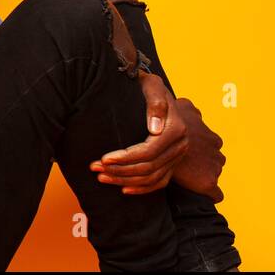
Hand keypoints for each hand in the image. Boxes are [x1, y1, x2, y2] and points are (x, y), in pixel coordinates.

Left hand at [89, 71, 189, 193]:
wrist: (152, 89)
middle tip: (94, 169)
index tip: (103, 158)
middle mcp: (180, 145)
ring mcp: (177, 156)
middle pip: (149, 167)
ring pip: (152, 177)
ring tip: (101, 178)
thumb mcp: (151, 85)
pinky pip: (160, 182)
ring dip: (125, 181)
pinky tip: (123, 190)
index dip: (125, 158)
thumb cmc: (146, 85)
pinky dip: (142, 189)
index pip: (149, 151)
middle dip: (120, 170)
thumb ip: (156, 102)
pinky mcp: (173, 163)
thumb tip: (154, 129)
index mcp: (176, 128)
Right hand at [169, 98, 226, 201]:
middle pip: (212, 163)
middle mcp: (216, 153)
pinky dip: (209, 194)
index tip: (187, 152)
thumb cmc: (171, 122)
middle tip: (183, 165)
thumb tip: (192, 111)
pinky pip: (215, 194)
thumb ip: (192, 111)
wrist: (160, 139)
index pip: (211, 148)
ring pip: (210, 176)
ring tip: (184, 176)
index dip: (198, 151)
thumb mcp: (182, 108)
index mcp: (212, 139)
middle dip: (201, 165)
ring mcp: (214, 168)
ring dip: (200, 177)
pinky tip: (199, 193)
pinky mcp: (208, 183)